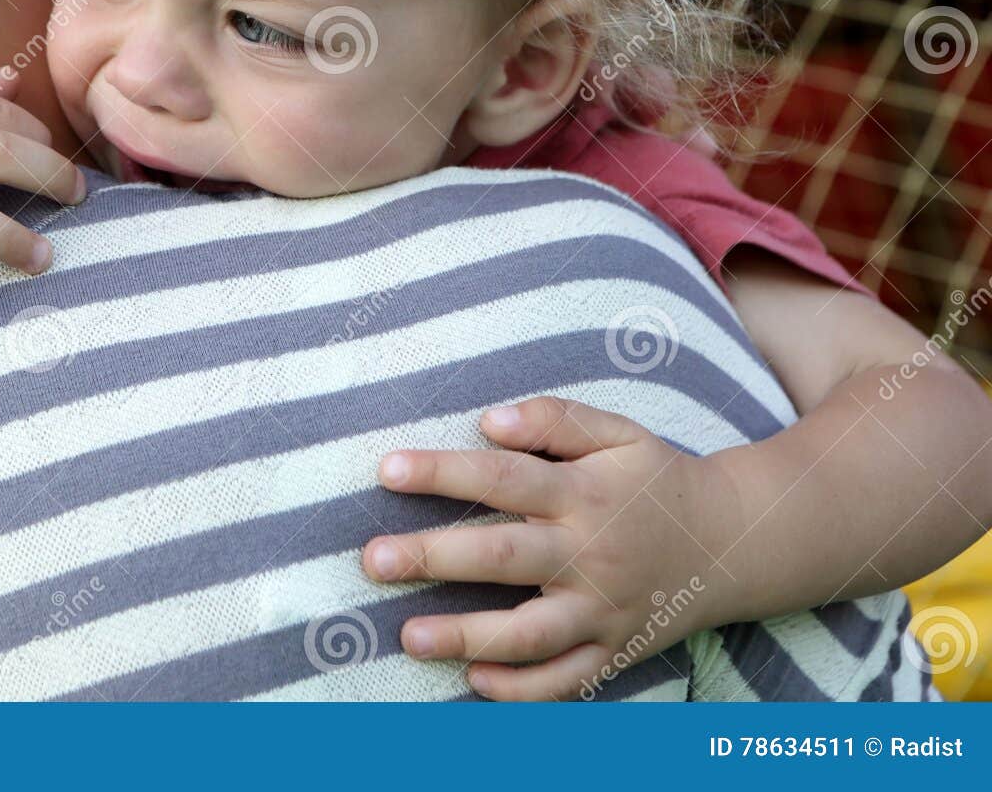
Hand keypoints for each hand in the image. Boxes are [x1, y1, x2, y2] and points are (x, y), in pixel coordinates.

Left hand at [362, 396, 736, 699]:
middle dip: (435, 558)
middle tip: (374, 558)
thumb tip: (489, 420)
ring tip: (408, 636)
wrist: (733, 541)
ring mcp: (602, 610)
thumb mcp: (618, 432)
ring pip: (530, 634)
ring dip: (467, 637)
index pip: (503, 477)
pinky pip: (566, 682)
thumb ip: (555, 418)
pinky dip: (522, 689)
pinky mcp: (614, 651)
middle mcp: (591, 555)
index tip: (387, 470)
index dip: (443, 472)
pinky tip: (475, 680)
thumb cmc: (654, 479)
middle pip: (504, 557)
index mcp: (584, 494)